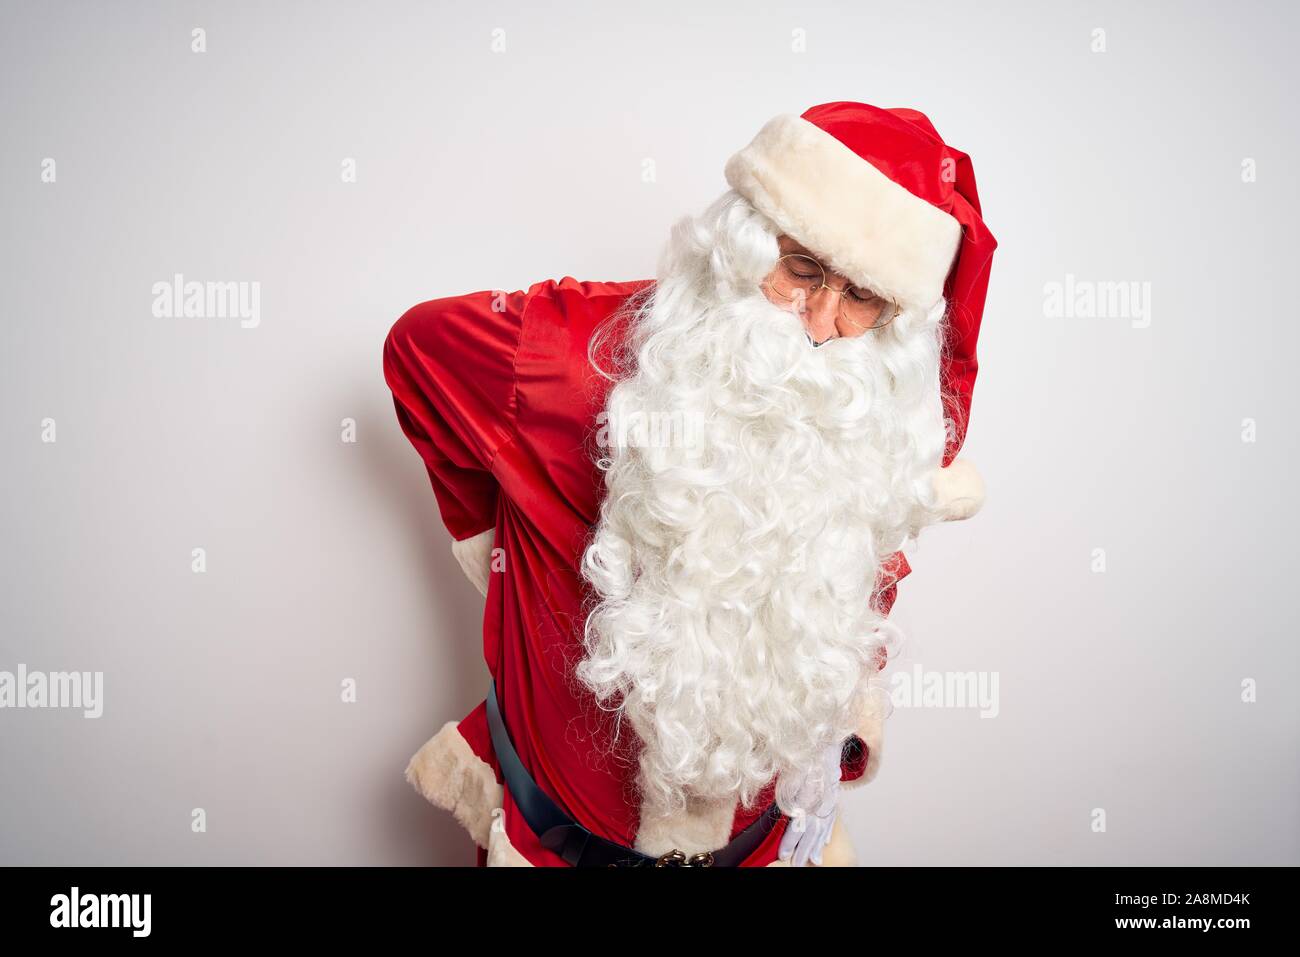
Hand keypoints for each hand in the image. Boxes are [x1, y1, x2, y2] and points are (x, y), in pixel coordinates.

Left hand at [778, 740, 842, 865]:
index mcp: (812, 795)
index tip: (783, 854)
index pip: (801, 824)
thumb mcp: (793, 770)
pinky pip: (831, 817)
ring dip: (816, 846)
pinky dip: (827, 832)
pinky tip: (824, 842)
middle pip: (813, 831)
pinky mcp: (834, 795)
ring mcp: (830, 799)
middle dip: (803, 850)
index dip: (791, 841)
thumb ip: (791, 792)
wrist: (826, 738)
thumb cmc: (805, 752)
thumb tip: (790, 812)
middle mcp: (823, 800)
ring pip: (823, 827)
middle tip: (795, 864)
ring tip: (813, 861)